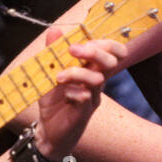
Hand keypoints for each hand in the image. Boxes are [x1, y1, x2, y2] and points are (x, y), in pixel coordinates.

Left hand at [33, 32, 126, 160]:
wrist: (48, 131)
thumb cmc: (53, 101)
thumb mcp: (48, 73)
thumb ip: (52, 51)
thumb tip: (54, 30)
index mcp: (91, 70)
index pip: (112, 52)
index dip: (106, 43)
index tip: (84, 41)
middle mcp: (96, 83)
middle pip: (110, 62)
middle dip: (93, 51)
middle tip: (72, 49)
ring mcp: (92, 98)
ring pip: (97, 79)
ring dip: (77, 73)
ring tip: (59, 77)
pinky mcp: (84, 113)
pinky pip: (86, 98)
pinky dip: (73, 93)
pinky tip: (64, 96)